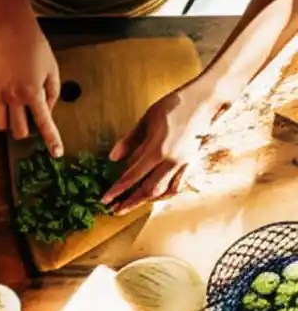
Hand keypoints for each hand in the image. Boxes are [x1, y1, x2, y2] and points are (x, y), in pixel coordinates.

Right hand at [0, 17, 61, 155]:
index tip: (56, 154)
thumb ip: (52, 93)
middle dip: (24, 133)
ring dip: (9, 124)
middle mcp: (14, 97)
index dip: (52, 140)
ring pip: (0, 125)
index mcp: (33, 93)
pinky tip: (4, 101)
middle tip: (29, 123)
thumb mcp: (52, 69)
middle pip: (17, 131)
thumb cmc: (35, 47)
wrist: (9, 30)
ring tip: (16, 113)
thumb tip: (47, 111)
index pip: (44, 123)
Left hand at [102, 82, 218, 214]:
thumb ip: (129, 141)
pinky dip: (163, 195)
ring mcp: (184, 164)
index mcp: (158, 150)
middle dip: (130, 202)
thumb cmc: (174, 106)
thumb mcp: (146, 119)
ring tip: (129, 205)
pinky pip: (176, 186)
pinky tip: (152, 196)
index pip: (133, 177)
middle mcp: (172, 162)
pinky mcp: (191, 164)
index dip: (117, 190)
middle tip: (113, 210)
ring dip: (145, 201)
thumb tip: (113, 159)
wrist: (205, 100)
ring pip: (163, 192)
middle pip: (148, 190)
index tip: (105, 199)